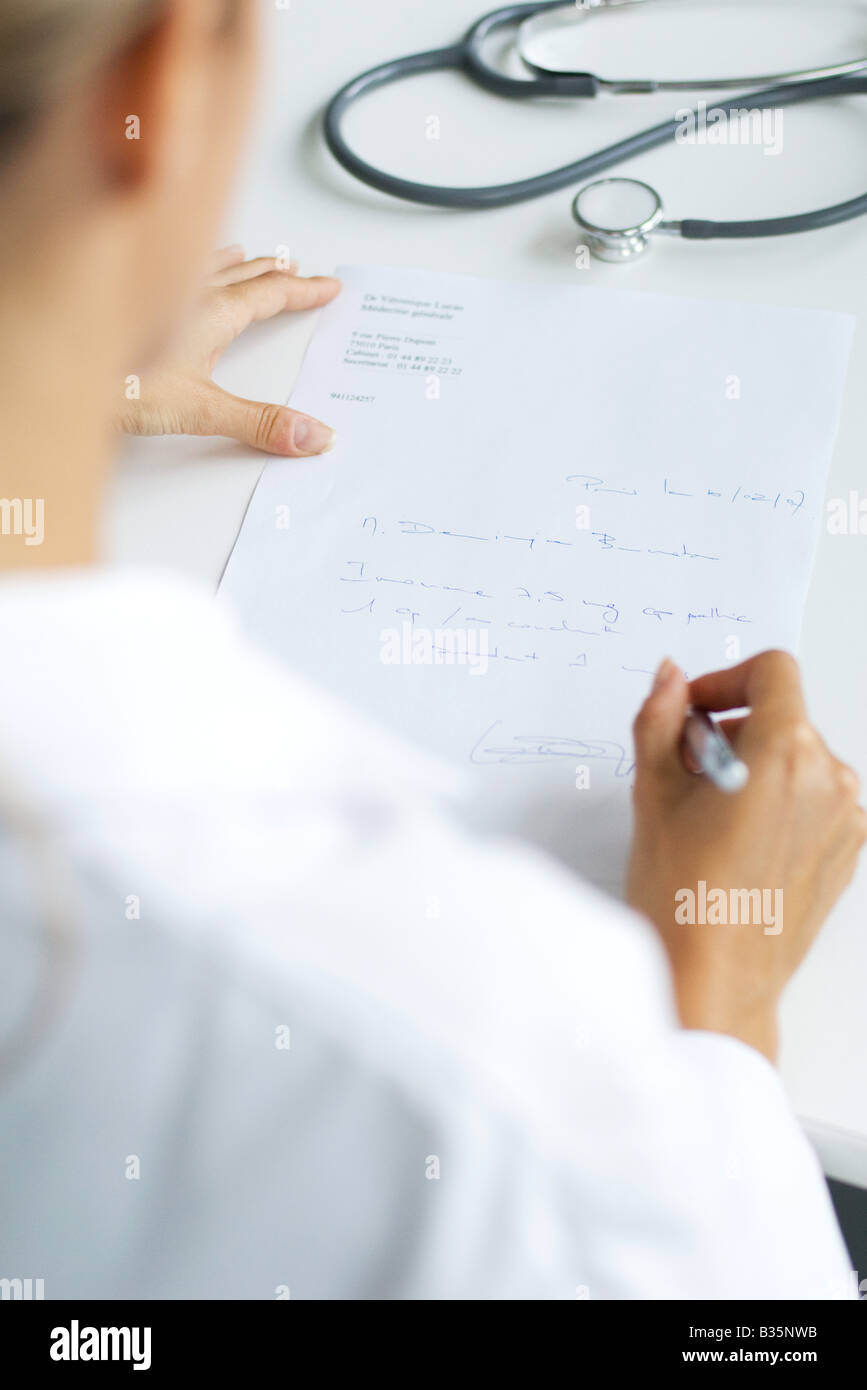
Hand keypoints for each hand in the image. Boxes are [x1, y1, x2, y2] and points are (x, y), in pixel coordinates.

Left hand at [119, 247, 340, 455]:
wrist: (50, 365)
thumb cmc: (115, 380)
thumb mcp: (200, 409)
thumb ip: (258, 423)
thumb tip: (310, 435)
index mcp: (214, 311)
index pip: (272, 294)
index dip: (304, 291)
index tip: (328, 285)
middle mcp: (187, 291)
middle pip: (244, 274)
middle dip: (276, 273)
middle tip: (298, 269)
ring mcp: (154, 289)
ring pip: (207, 265)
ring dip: (234, 262)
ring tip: (248, 255)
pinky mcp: (127, 297)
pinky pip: (174, 272)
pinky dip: (191, 267)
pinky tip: (179, 273)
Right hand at [627, 652, 865, 1061]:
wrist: (713, 982)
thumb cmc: (684, 897)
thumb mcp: (654, 793)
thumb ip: (661, 719)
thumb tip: (670, 679)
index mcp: (786, 752)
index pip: (772, 671)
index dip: (726, 680)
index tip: (695, 710)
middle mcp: (829, 780)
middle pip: (782, 718)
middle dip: (731, 733)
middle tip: (684, 774)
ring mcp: (844, 820)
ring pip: (797, 762)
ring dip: (753, 769)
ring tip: (707, 818)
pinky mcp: (845, 854)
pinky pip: (812, 803)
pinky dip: (776, 805)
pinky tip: (734, 846)